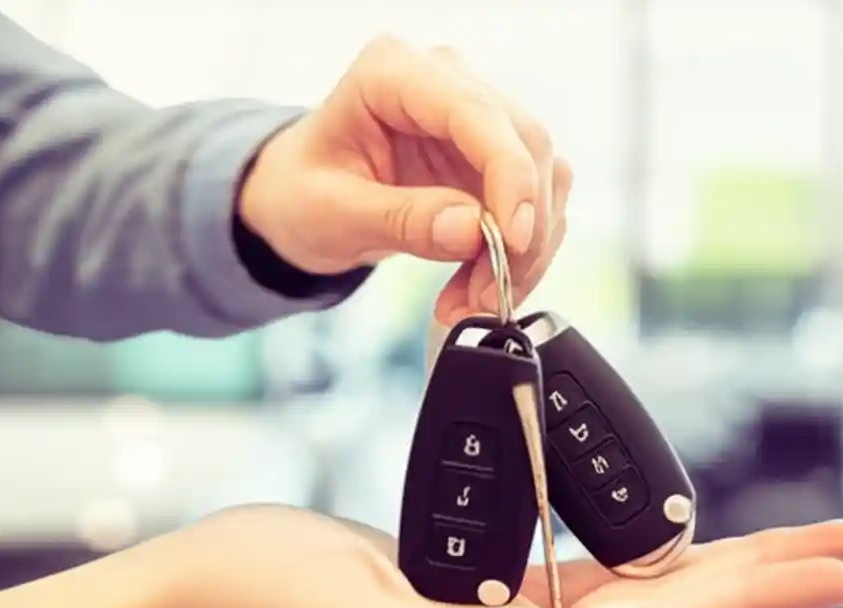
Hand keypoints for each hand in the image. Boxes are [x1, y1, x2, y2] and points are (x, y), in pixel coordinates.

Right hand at [148, 505, 842, 607]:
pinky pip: (587, 579)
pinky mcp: (477, 599)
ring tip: (793, 546)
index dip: (754, 604)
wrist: (193, 605)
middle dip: (765, 586)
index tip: (834, 569)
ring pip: (641, 603)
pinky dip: (648, 556)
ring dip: (720, 572)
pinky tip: (680, 543)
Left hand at [237, 36, 570, 325]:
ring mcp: (478, 118)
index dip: (510, 177)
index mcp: (394, 72)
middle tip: (484, 298)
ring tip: (473, 301)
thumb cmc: (301, 194)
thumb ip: (401, 220)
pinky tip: (477, 286)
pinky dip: (520, 254)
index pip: (478, 113)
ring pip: (543, 177)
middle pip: (526, 144)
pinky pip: (536, 203)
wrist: (299, 201)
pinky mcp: (494, 158)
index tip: (511, 241)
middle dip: (520, 231)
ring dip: (525, 251)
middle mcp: (447, 81)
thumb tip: (474, 231)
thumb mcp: (332, 214)